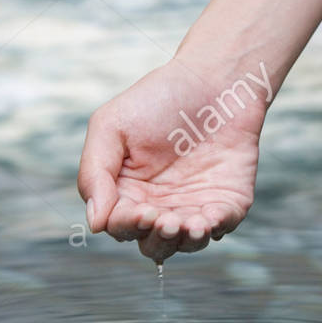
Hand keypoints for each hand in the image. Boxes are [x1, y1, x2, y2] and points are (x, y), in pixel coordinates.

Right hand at [78, 58, 263, 261]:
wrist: (213, 78)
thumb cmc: (157, 98)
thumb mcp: (110, 126)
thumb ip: (95, 174)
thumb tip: (94, 224)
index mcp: (126, 191)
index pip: (120, 225)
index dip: (128, 225)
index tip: (141, 211)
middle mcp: (159, 205)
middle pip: (153, 244)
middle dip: (158, 239)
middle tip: (166, 219)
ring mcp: (194, 205)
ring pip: (186, 243)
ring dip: (186, 240)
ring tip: (190, 223)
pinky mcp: (227, 200)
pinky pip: (221, 225)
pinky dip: (215, 227)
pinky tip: (209, 217)